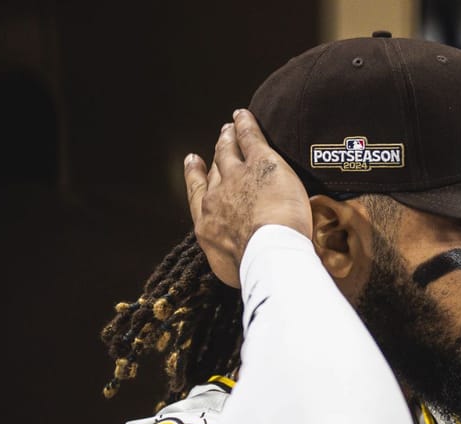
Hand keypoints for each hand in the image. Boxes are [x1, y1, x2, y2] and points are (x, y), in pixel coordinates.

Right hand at [183, 109, 312, 287]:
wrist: (266, 252)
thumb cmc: (255, 269)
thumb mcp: (235, 271)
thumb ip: (235, 260)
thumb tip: (243, 268)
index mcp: (208, 224)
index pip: (199, 194)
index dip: (196, 175)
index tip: (194, 163)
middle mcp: (216, 197)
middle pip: (216, 170)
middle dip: (217, 154)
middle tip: (220, 139)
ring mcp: (237, 176)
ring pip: (229, 151)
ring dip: (230, 137)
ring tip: (230, 127)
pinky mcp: (261, 163)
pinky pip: (250, 137)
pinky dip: (245, 124)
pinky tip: (244, 115)